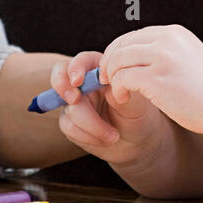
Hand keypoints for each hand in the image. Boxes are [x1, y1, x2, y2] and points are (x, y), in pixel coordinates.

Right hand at [51, 51, 188, 196]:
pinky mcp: (70, 122)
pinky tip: (104, 140)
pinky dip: (87, 136)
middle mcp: (84, 84)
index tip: (78, 81)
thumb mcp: (138, 102)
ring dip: (90, 126)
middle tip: (74, 100)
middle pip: (61, 79)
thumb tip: (108, 86)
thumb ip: (124, 90)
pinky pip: (69, 127)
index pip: (81, 61)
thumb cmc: (141, 115)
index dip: (75, 68)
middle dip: (63, 88)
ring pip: (69, 109)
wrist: (138, 142)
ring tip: (113, 135)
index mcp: (100, 70)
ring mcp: (74, 103)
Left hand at [101, 25, 202, 134]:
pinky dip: (117, 89)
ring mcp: (162, 57)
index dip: (118, 51)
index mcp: (174, 33)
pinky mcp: (156, 77)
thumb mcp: (187, 59)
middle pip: (121, 44)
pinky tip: (124, 99)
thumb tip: (134, 57)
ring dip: (112, 77)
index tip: (114, 68)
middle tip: (106, 79)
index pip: (133, 35)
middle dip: (109, 62)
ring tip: (119, 92)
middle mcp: (167, 39)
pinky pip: (122, 78)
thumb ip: (164, 54)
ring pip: (118, 59)